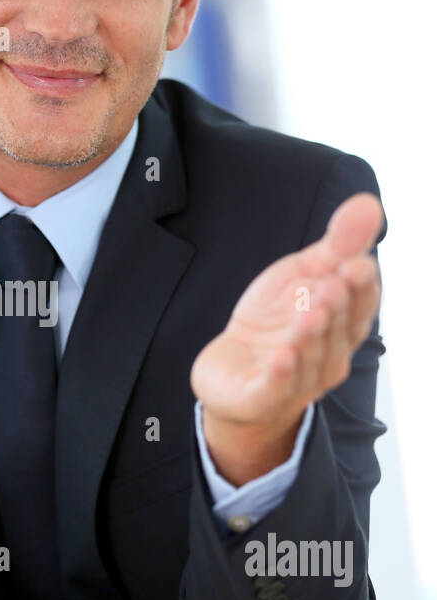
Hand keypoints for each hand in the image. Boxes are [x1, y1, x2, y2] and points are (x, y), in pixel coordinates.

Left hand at [190, 192, 383, 483]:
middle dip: (335, 308)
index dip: (360, 287)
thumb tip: (368, 202)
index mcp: (342, 324)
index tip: (356, 263)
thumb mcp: (303, 276)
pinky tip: (281, 356)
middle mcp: (327, 355)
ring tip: (308, 315)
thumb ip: (336, 245)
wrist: (232, 372)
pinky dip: (281, 373)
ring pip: (309, 359)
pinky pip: (274, 387)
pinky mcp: (260, 397)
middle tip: (332, 284)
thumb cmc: (276, 323)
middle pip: (336, 332)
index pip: (359, 305)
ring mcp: (296, 380)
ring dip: (310, 337)